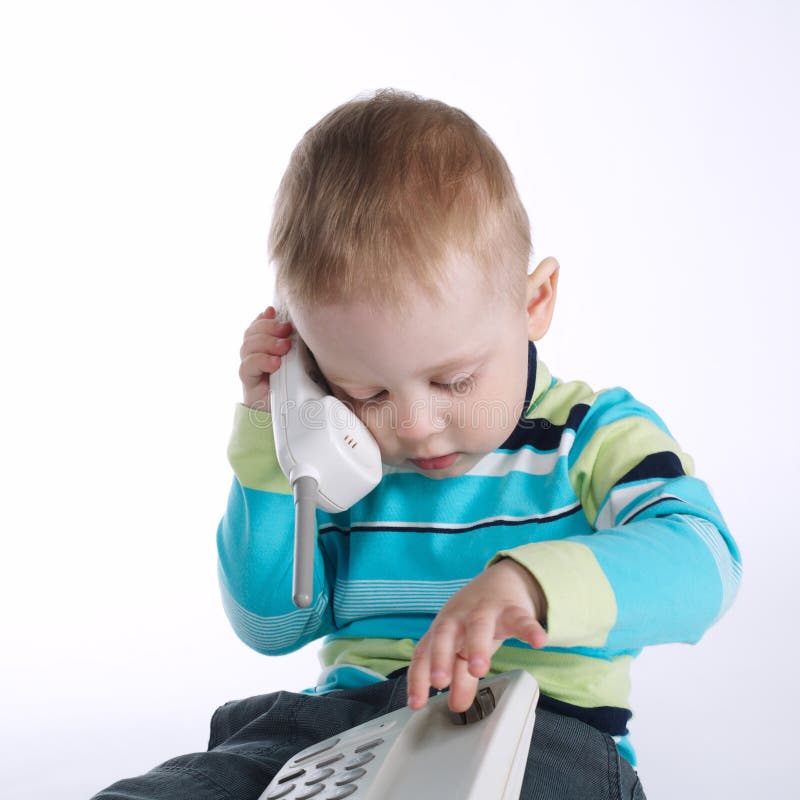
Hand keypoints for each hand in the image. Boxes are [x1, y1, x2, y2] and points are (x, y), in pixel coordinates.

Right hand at [239, 306, 292, 409]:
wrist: (292, 418)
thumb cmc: (301, 387)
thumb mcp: (304, 361)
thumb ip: (298, 343)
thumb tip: (302, 326)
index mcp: (267, 348)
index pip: (258, 326)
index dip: (264, 318)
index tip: (274, 312)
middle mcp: (256, 356)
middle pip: (251, 333)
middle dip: (269, 327)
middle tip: (287, 330)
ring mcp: (252, 369)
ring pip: (248, 346)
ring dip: (266, 342)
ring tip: (285, 347)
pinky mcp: (250, 384)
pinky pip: (247, 367)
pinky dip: (261, 360)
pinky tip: (275, 363)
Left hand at [406, 559, 546, 712]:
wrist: (501, 581)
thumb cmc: (475, 619)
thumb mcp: (464, 647)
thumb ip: (459, 677)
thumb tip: (456, 705)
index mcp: (442, 629)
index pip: (424, 653)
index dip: (417, 678)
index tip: (416, 703)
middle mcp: (459, 618)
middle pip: (445, 634)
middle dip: (440, 657)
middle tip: (440, 682)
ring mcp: (485, 611)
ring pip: (478, 625)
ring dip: (477, 646)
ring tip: (479, 669)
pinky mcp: (512, 609)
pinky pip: (521, 619)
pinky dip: (530, 630)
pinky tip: (538, 642)